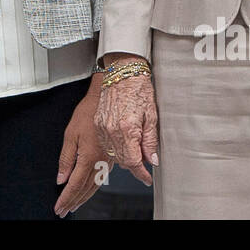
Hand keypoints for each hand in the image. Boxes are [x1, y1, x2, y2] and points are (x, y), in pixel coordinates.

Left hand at [54, 74, 105, 216]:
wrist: (109, 99)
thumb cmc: (89, 112)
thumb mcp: (71, 134)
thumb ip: (66, 158)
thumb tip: (61, 177)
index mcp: (88, 157)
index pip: (74, 185)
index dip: (66, 198)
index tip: (59, 208)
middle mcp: (100, 162)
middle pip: (85, 189)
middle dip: (74, 201)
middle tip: (64, 210)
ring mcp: (108, 160)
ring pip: (95, 185)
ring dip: (84, 197)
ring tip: (74, 204)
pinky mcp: (113, 156)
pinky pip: (102, 177)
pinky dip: (94, 187)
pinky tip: (90, 189)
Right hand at [94, 57, 158, 186]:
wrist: (122, 72)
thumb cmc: (138, 89)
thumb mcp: (151, 116)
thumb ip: (150, 141)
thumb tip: (152, 160)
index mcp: (127, 129)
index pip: (133, 162)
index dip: (141, 173)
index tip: (146, 178)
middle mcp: (111, 130)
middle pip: (122, 161)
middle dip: (134, 166)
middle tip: (144, 164)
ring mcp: (102, 127)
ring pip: (112, 154)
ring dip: (124, 159)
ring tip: (134, 153)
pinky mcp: (97, 124)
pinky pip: (105, 145)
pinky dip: (114, 149)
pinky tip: (122, 145)